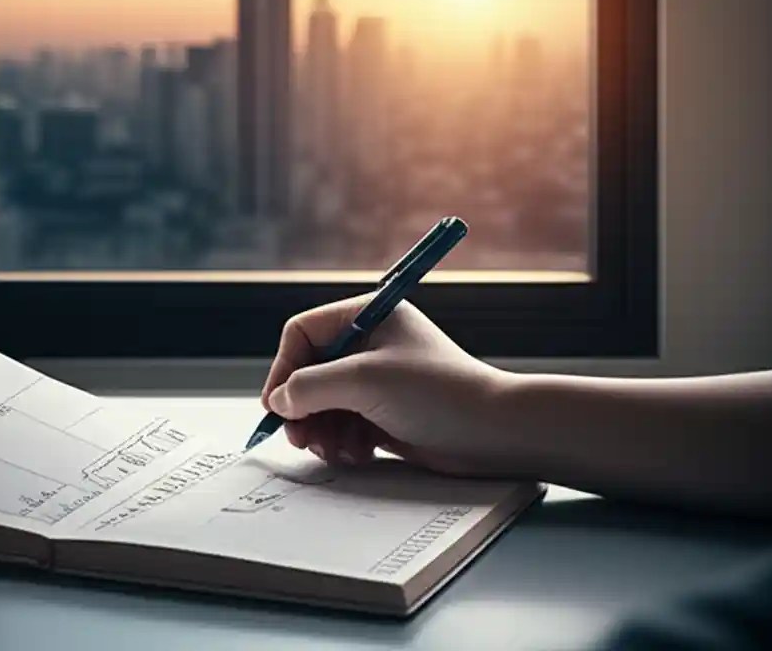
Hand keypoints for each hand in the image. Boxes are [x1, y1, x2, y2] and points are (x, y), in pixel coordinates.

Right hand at [262, 296, 517, 476]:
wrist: (494, 432)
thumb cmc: (437, 392)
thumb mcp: (363, 381)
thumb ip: (310, 387)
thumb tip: (279, 401)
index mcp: (367, 316)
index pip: (303, 334)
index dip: (284, 369)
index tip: (278, 406)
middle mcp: (369, 344)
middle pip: (309, 372)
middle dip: (302, 408)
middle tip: (301, 438)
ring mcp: (377, 380)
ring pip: (324, 404)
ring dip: (322, 430)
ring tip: (333, 450)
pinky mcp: (386, 412)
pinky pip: (345, 425)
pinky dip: (343, 442)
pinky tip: (358, 454)